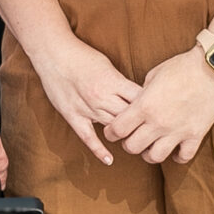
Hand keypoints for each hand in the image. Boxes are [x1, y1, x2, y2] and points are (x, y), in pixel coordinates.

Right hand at [30, 40, 141, 165]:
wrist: (52, 52)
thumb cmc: (82, 55)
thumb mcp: (108, 65)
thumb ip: (121, 83)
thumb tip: (137, 96)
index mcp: (114, 82)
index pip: (140, 101)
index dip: (152, 108)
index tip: (160, 113)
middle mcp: (102, 97)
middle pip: (130, 117)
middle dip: (142, 124)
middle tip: (152, 131)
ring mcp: (87, 108)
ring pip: (113, 127)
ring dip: (125, 134)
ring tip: (137, 142)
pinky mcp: (73, 115)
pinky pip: (88, 137)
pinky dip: (99, 149)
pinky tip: (109, 160)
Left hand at [106, 47, 213, 164]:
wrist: (211, 68)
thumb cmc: (180, 67)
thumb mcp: (152, 76)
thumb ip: (141, 95)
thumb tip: (135, 106)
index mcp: (144, 106)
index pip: (118, 129)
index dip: (111, 132)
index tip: (112, 131)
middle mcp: (158, 122)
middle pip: (132, 147)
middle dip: (128, 144)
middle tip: (131, 138)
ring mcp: (177, 131)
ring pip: (155, 157)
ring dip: (149, 154)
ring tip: (151, 146)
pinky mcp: (195, 135)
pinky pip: (183, 157)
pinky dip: (177, 156)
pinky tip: (175, 149)